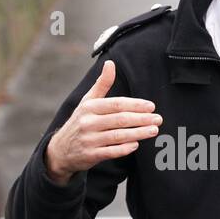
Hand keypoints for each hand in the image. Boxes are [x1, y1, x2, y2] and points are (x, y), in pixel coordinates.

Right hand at [44, 60, 161, 185]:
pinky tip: (136, 144)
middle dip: (141, 119)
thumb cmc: (80, 122)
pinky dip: (124, 148)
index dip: (135, 105)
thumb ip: (102, 84)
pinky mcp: (91, 155)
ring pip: (118, 136)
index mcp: (89, 107)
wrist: (61, 150)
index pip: (116, 104)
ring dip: (138, 133)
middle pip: (120, 120)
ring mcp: (89, 140)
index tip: (151, 106)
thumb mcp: (87, 101)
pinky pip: (111, 152)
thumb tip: (110, 63)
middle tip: (158, 119)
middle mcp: (88, 122)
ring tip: (153, 130)